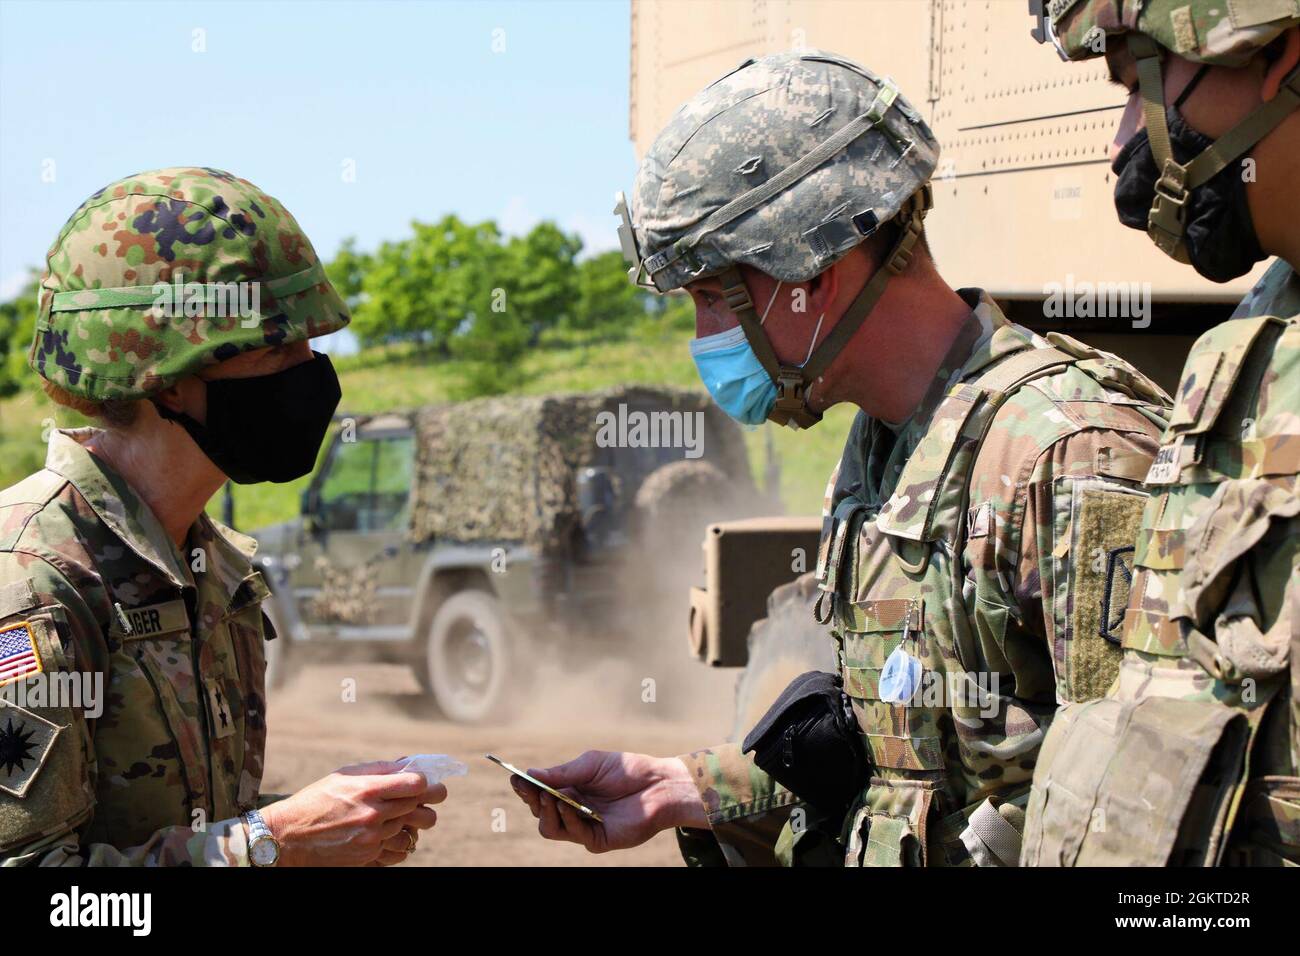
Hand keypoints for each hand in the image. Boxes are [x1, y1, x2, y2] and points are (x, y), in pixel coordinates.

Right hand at [260, 760, 447, 866]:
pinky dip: (399, 843)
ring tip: (398, 816)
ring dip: (410, 823)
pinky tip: (390, 834)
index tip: (420, 782)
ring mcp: (372, 840)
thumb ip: (379, 770)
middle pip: (422, 809)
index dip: (425, 782)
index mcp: (368, 790)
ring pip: (412, 831)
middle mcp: (373, 815)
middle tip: (422, 799)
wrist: (288, 837)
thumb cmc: (315, 800)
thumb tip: (408, 765)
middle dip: (427, 802)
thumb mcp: (344, 776)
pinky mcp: (368, 857)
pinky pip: (399, 851)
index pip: (418, 784)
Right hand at [512, 750, 706, 852]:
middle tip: (528, 786)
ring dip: (546, 811)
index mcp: (569, 790)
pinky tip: (569, 804)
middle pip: (540, 812)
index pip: (539, 793)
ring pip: (550, 828)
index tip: (514, 777)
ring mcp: (584, 826)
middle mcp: (573, 810)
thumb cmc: (626, 770)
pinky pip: (574, 834)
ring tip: (548, 795)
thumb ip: (561, 772)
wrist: (658, 784)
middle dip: (531, 798)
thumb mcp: (590, 764)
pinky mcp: (598, 840)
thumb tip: (529, 774)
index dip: (525, 787)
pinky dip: (568, 818)